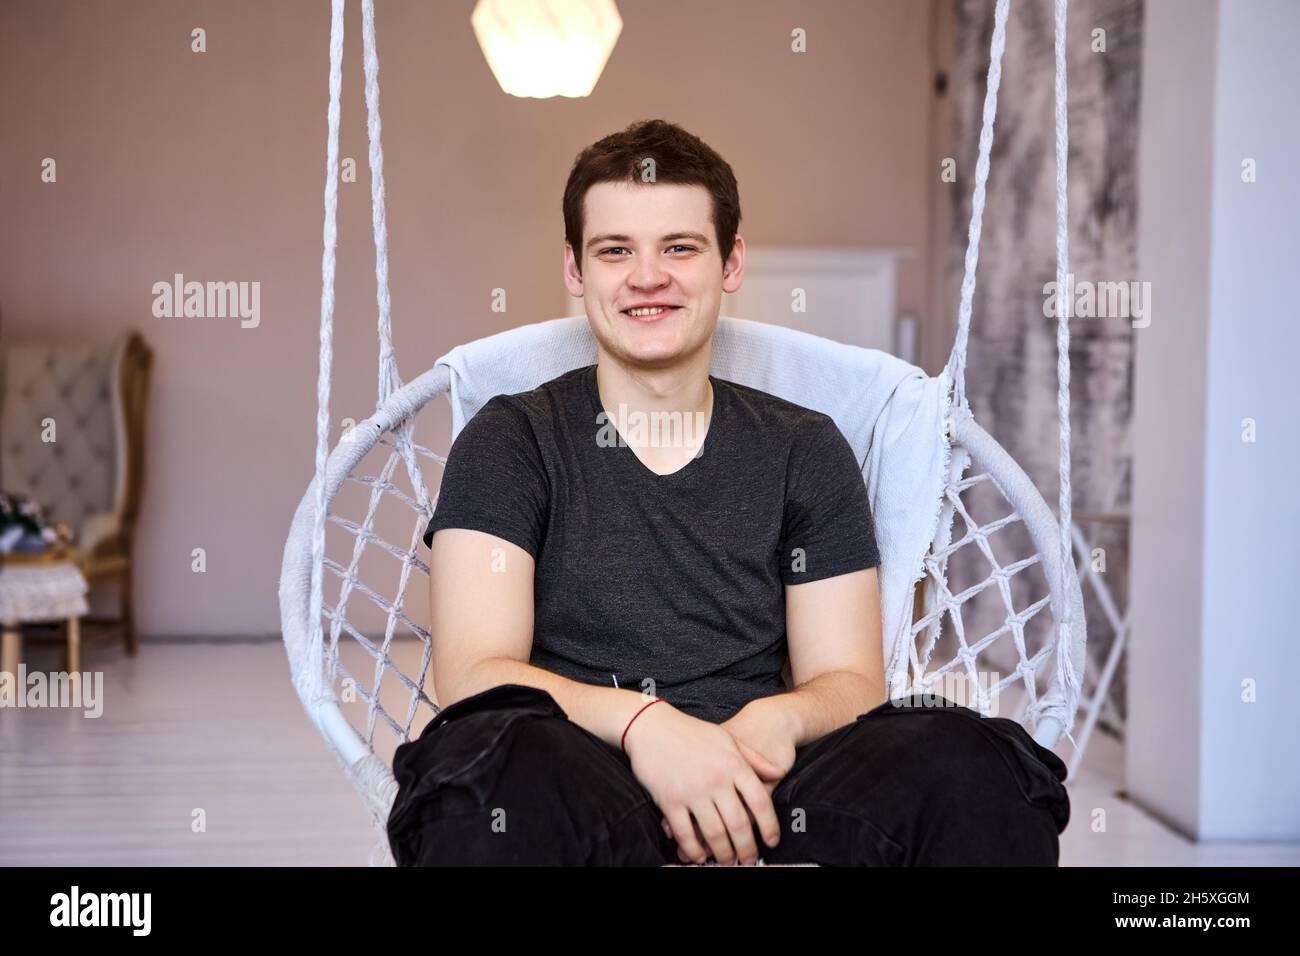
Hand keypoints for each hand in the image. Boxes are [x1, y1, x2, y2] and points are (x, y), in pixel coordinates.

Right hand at [623, 699, 784, 865]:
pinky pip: (685, 833)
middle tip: (749, 860)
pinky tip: (698, 855)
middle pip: (739, 824)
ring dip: (722, 854)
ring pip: (714, 834)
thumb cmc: (691, 731)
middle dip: (747, 849)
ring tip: (727, 862)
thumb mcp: (728, 738)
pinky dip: (693, 849)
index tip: (772, 841)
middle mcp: (716, 780)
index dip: (769, 826)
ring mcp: (692, 792)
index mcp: (734, 765)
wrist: (652, 726)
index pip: (760, 802)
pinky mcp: (670, 801)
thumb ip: (755, 758)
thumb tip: (779, 772)